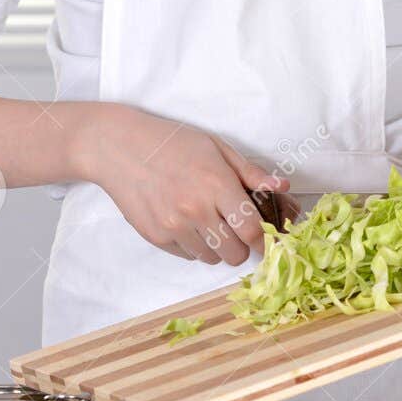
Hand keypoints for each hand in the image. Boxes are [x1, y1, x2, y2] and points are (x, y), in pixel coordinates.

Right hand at [72, 103, 290, 264]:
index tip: (267, 241)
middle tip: (237, 231)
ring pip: (211, 258)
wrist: (120, 147)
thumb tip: (282, 187)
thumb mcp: (216, 147)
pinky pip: (188, 255)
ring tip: (208, 223)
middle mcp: (195, 210)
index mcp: (215, 184)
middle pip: (234, 253)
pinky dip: (194, 246)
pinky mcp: (156, 237)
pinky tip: (186, 222)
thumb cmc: (171, 142)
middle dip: (242, 246)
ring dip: (217, 247)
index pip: (252, 230)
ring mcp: (173, 226)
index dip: (265, 240)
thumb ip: (250, 172)